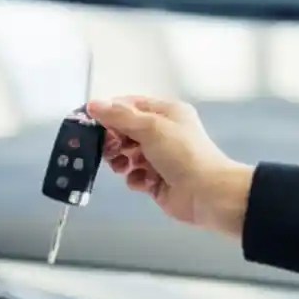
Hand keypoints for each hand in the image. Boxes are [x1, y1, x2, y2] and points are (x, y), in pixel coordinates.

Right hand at [86, 96, 253, 238]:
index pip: (130, 106)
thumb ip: (119, 117)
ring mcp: (160, 157)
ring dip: (122, 161)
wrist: (207, 194)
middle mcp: (163, 133)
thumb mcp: (150, 127)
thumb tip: (93, 104)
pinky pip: (135, 175)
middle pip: (126, 131)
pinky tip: (144, 181)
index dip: (110, 113)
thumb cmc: (183, 154)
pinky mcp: (156, 180)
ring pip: (127, 155)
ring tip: (125, 166)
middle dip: (115, 140)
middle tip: (111, 149)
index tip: (91, 122)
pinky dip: (135, 178)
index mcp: (166, 113)